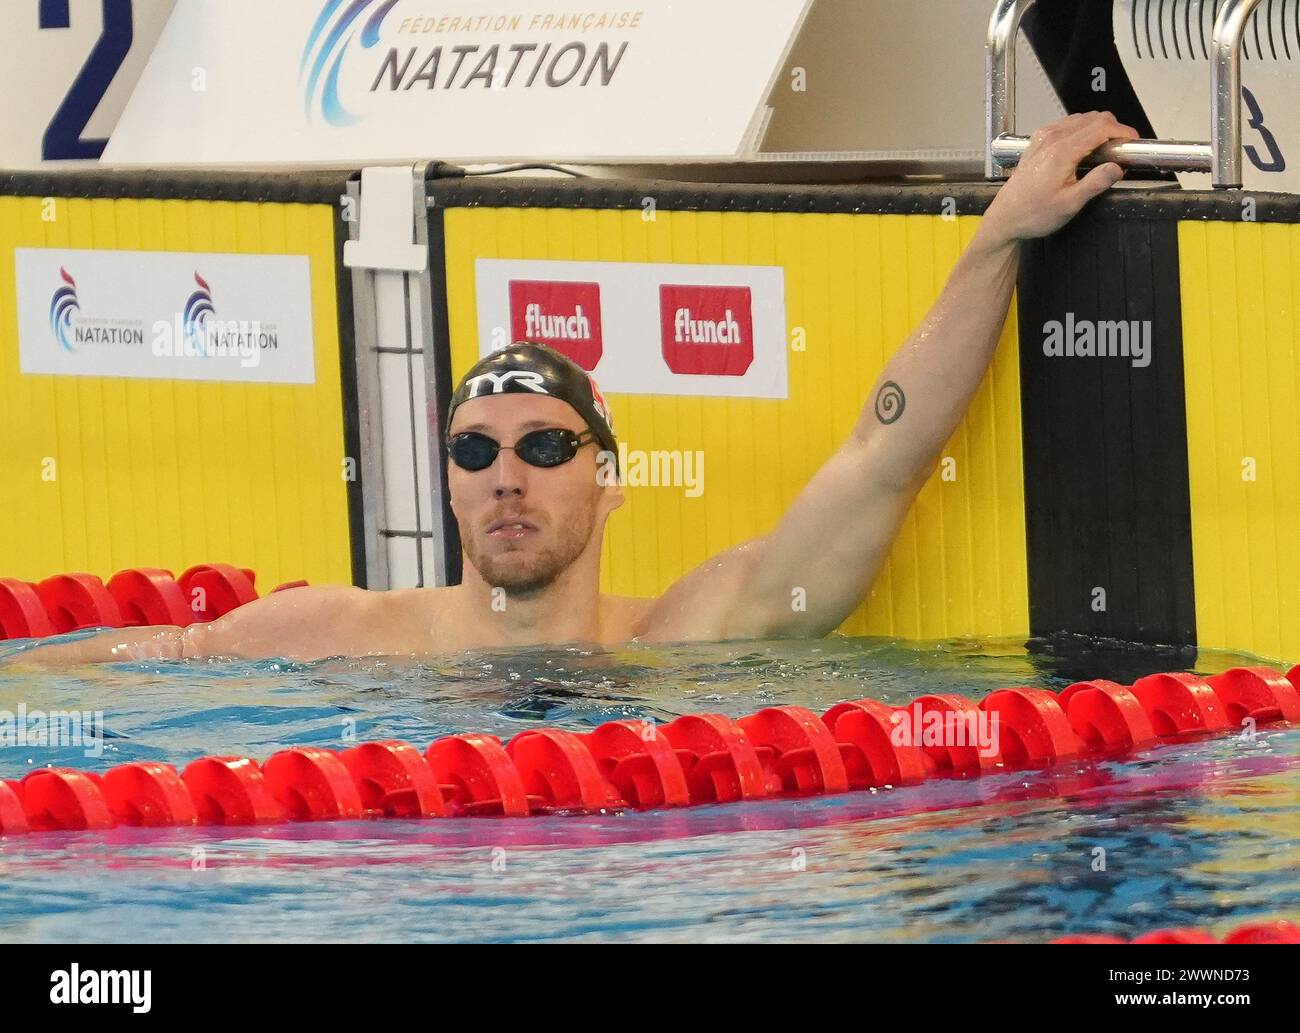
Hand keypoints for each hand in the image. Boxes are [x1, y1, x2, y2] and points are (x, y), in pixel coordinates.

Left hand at [978, 111, 1139, 247]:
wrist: (1005, 218)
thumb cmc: (1034, 214)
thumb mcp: (1070, 204)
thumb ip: (1096, 183)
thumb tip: (1117, 167)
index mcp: (1062, 151)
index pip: (1101, 127)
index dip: (1123, 132)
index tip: (1133, 143)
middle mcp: (1051, 138)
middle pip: (1093, 118)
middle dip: (1113, 129)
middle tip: (1121, 150)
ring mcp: (1042, 138)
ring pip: (1080, 119)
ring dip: (1097, 129)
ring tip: (1105, 152)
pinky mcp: (1037, 142)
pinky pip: (1066, 125)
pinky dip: (1081, 131)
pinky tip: (1084, 150)